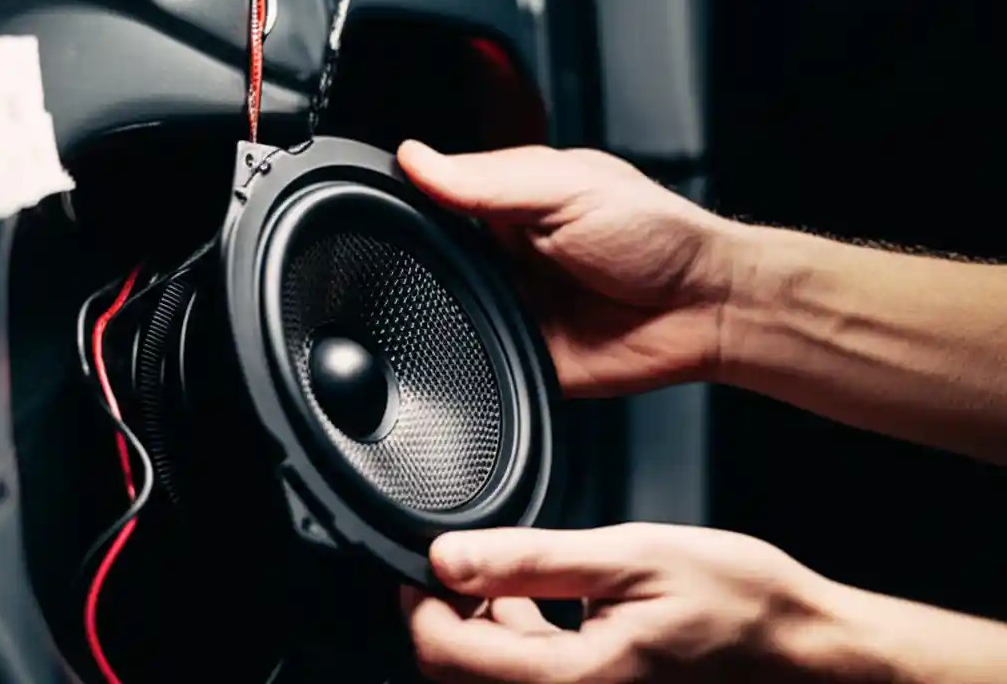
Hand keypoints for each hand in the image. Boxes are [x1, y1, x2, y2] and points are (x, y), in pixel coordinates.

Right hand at [398, 141, 739, 396]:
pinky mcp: (518, 353)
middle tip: (447, 257)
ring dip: (445, 304)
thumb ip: (489, 179)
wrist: (705, 312)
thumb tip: (415, 159)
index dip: (409, 197)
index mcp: (512, 202)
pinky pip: (473, 357)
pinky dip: (466, 350)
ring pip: (444, 306)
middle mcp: (505, 253)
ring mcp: (511, 304)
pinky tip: (480, 334)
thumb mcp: (569, 187)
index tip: (389, 199)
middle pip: (432, 254)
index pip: (436, 194)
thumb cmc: (660, 237)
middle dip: (424, 258)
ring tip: (477, 295)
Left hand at [400, 523, 837, 682]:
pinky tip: (545, 605)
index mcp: (573, 682)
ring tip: (514, 578)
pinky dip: (523, 642)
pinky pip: (535, 681)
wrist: (808, 652)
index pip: (444, 656)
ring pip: (495, 678)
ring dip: (485, 627)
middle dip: (452, 614)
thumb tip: (448, 557)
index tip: (427, 562)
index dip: (421, 602)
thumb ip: (529, 560)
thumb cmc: (740, 603)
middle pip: (461, 674)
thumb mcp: (629, 557)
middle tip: (473, 562)